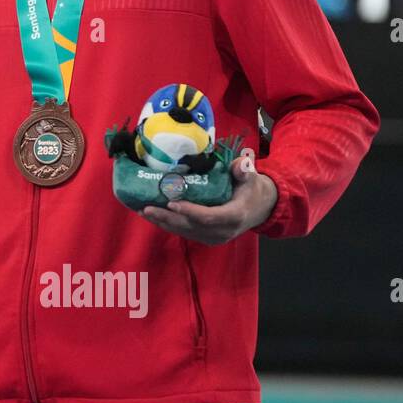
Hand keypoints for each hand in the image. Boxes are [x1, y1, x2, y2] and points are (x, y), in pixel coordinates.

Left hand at [141, 149, 277, 245]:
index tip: (172, 203)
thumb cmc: (252, 189)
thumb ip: (244, 171)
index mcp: (234, 216)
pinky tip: (152, 215)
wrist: (260, 209)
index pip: (209, 217)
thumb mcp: (252, 177)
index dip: (190, 212)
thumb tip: (240, 164)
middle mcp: (222, 231)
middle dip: (167, 217)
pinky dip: (167, 224)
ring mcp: (213, 237)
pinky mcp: (205, 238)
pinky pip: (184, 232)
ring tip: (142, 210)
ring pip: (184, 231)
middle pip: (191, 226)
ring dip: (162, 222)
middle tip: (146, 207)